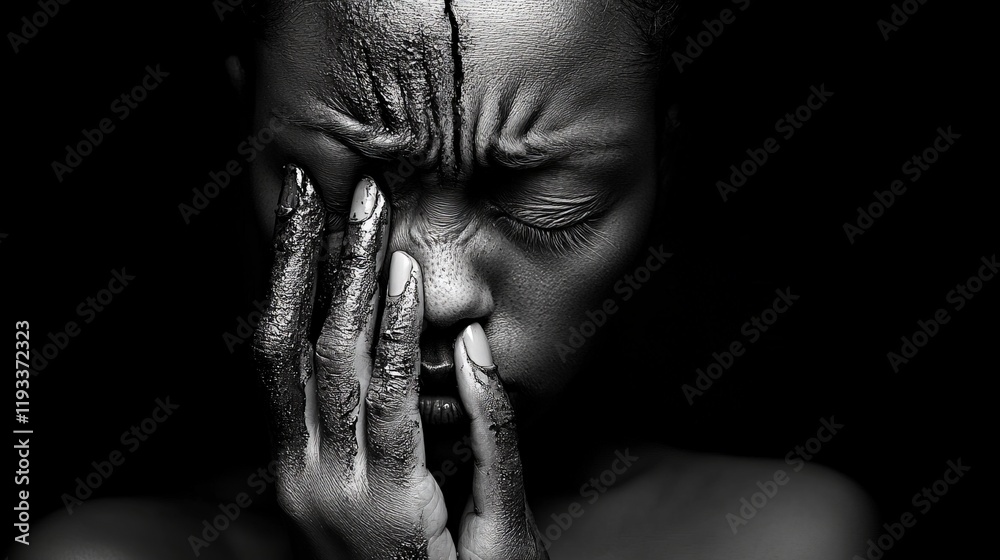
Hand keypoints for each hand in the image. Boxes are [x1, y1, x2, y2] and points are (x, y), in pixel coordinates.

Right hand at [253, 165, 548, 558]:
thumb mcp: (387, 492)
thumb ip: (390, 429)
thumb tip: (419, 348)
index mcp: (297, 463)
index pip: (274, 352)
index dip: (282, 278)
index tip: (297, 214)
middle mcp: (302, 471)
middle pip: (290, 342)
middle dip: (306, 258)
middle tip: (326, 185)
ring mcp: (335, 487)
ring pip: (334, 359)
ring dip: (350, 276)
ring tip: (369, 207)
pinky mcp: (385, 504)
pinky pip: (389, 402)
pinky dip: (396, 335)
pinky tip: (405, 280)